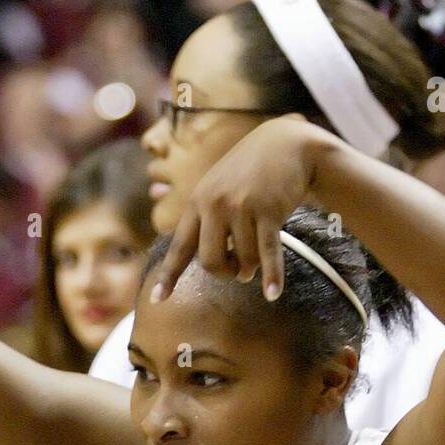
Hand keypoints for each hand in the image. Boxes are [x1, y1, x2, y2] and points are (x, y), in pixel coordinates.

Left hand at [150, 115, 333, 303]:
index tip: (158, 301)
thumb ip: (210, 223)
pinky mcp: (267, 210)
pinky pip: (266, 253)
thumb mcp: (220, 190)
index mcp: (197, 202)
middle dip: (226, 273)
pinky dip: (272, 275)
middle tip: (237, 272)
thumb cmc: (250, 174)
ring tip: (257, 261)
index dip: (169, 276)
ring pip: (243, 260)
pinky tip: (273, 293)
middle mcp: (214, 204)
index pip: (180, 247)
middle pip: (211, 263)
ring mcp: (240, 206)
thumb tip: (219, 268)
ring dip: (252, 267)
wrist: (286, 143)